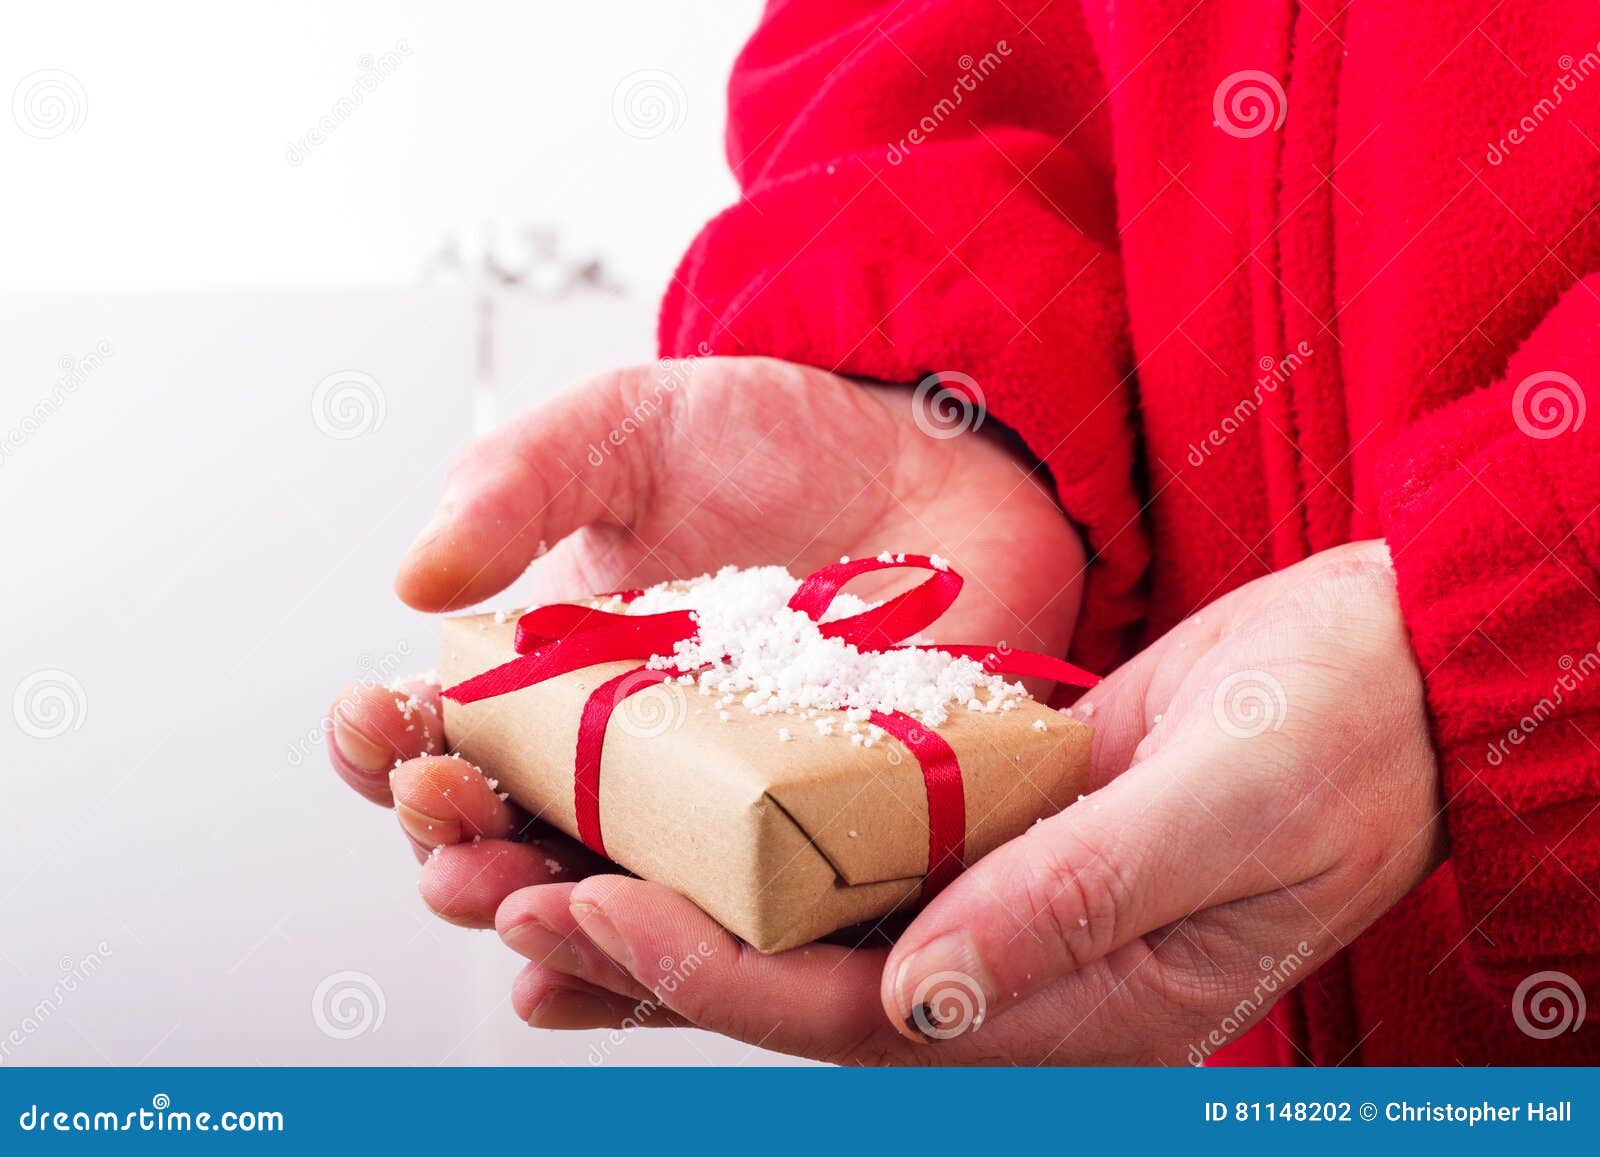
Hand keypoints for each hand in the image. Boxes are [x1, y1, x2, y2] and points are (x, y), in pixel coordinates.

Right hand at [324, 356, 1086, 1020]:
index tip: (376, 721)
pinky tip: (655, 967)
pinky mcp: (824, 842)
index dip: (388, 744)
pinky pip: (760, 928)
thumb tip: (415, 578)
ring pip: (620, 907)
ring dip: (557, 929)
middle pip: (513, 845)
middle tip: (451, 831)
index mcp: (550, 678)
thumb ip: (518, 484)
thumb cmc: (769, 441)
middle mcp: (622, 766)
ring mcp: (723, 814)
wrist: (930, 456)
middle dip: (461, 853)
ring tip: (524, 911)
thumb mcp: (624, 429)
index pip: (440, 736)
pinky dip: (708, 966)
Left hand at [487, 540, 1444, 1062]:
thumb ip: (1075, 903)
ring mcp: (975, 897)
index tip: (599, 914)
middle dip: (640, 946)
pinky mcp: (966, 820)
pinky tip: (646, 797)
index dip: (714, 976)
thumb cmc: (1332, 747)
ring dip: (661, 887)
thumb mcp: (1220, 815)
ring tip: (524, 856)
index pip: (849, 1018)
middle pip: (784, 980)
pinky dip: (733, 825)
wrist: (1376, 682)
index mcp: (1061, 1009)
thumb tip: (924, 993)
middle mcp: (996, 971)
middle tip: (500, 893)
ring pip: (787, 914)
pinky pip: (827, 838)